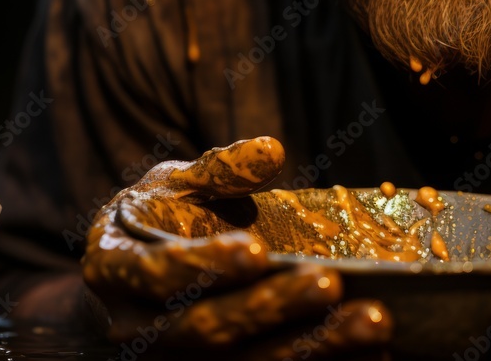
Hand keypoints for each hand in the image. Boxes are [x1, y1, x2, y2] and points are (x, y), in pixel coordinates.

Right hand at [81, 136, 391, 358]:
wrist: (133, 276)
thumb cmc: (158, 221)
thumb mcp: (174, 184)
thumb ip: (219, 170)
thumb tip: (272, 151)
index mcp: (118, 270)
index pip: (159, 275)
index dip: (206, 267)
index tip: (256, 251)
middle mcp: (139, 329)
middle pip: (208, 330)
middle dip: (272, 309)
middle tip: (331, 284)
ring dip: (313, 347)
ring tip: (371, 323)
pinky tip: (372, 355)